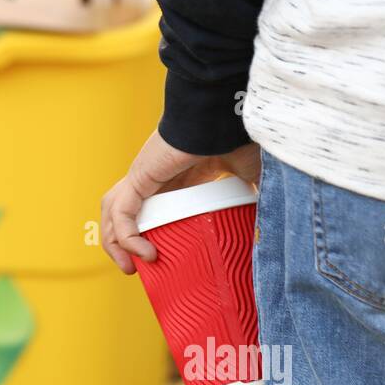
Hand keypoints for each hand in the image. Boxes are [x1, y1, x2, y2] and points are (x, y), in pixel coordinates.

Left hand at [101, 133, 259, 273]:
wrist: (225, 115)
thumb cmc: (236, 136)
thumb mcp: (247, 175)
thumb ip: (252, 195)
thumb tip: (271, 221)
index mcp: (173, 177)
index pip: (146, 206)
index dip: (144, 232)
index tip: (158, 257)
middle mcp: (153, 176)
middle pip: (121, 209)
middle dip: (120, 242)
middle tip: (134, 269)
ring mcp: (143, 175)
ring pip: (113, 211)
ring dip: (115, 242)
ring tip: (130, 267)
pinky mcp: (140, 176)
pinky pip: (122, 211)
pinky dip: (127, 236)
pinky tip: (144, 254)